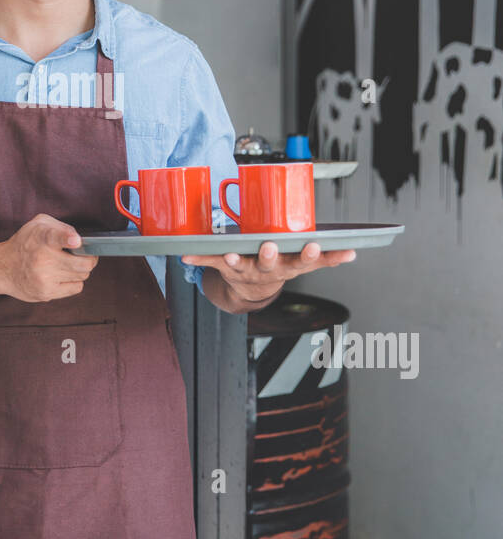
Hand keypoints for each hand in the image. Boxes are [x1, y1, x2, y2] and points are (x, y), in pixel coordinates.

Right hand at [0, 213, 98, 302]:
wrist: (2, 268)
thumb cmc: (24, 244)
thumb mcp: (38, 225)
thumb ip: (60, 226)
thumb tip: (81, 240)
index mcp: (40, 237)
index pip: (55, 237)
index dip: (67, 238)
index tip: (76, 241)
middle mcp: (42, 258)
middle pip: (83, 263)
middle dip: (89, 258)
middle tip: (86, 255)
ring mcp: (44, 278)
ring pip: (82, 275)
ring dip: (80, 269)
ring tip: (68, 264)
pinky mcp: (46, 293)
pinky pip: (76, 287)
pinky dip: (74, 281)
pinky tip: (63, 276)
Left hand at [182, 240, 355, 307]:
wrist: (251, 292)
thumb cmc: (279, 267)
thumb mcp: (302, 265)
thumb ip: (326, 258)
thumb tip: (354, 252)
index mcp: (288, 266)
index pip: (303, 262)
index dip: (310, 256)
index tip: (315, 246)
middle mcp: (267, 270)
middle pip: (271, 264)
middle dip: (271, 256)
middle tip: (272, 247)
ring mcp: (245, 270)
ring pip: (240, 265)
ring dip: (235, 260)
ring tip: (230, 255)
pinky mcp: (226, 267)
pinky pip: (210, 261)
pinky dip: (198, 258)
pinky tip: (185, 255)